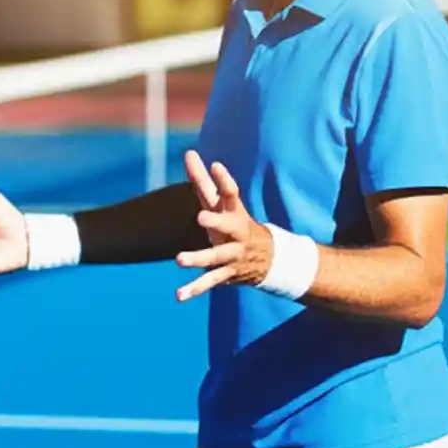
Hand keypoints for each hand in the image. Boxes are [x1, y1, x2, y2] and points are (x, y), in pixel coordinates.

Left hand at [175, 150, 273, 300]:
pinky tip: (178, 296)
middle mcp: (236, 233)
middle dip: (216, 222)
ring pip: (216, 258)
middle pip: (229, 226)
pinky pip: (209, 282)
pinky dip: (193, 289)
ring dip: (198, 259)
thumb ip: (202, 180)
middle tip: (200, 218)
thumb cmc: (235, 223)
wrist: (269, 259)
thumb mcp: (221, 204)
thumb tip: (188, 152)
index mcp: (234, 212)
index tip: (214, 165)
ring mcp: (233, 254)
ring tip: (179, 259)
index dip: (224, 180)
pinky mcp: (226, 274)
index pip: (231, 193)